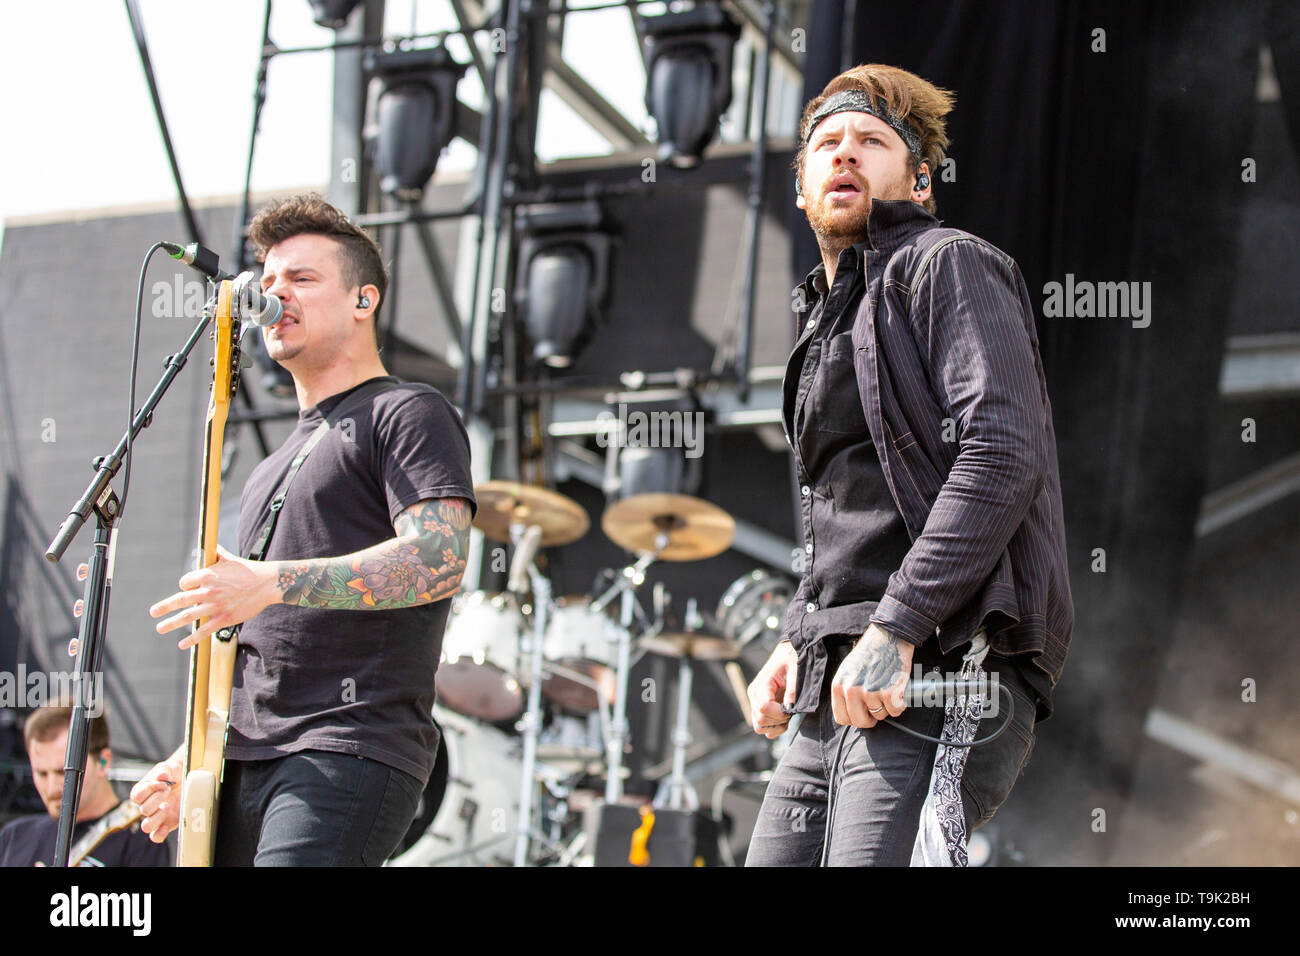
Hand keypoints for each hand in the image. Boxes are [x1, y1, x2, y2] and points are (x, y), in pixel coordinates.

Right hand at [130, 755, 182, 843]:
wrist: (186, 778)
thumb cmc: (173, 773)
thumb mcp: (167, 768)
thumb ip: (163, 771)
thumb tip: (161, 777)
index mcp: (142, 792)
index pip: (137, 796)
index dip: (149, 790)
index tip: (163, 783)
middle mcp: (147, 806)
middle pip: (143, 810)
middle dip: (157, 799)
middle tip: (168, 790)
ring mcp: (156, 816)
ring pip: (147, 826)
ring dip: (157, 817)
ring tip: (168, 806)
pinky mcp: (167, 824)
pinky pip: (156, 836)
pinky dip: (159, 834)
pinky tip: (165, 826)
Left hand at [150, 545, 279, 648]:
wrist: (267, 583)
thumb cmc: (249, 570)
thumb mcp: (230, 560)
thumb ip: (217, 555)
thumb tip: (212, 548)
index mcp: (208, 575)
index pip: (185, 583)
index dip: (184, 586)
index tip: (185, 591)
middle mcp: (208, 591)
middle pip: (180, 600)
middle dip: (164, 607)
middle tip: (153, 612)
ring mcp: (215, 606)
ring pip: (187, 616)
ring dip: (171, 623)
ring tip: (160, 628)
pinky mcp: (224, 618)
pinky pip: (203, 630)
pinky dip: (191, 638)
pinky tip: (181, 644)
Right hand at [746, 641, 797, 738]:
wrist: (787, 654)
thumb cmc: (791, 660)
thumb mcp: (795, 670)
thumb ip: (792, 689)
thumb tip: (789, 708)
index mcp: (761, 684)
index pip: (763, 707)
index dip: (779, 714)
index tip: (791, 710)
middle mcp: (754, 694)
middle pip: (760, 720)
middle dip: (778, 721)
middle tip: (791, 713)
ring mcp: (755, 702)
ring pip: (759, 727)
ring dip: (775, 727)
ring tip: (787, 717)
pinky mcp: (759, 707)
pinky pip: (761, 727)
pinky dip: (773, 728)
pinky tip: (783, 720)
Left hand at [830, 623, 914, 727]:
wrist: (888, 636)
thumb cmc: (870, 653)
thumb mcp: (847, 670)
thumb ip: (846, 690)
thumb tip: (850, 712)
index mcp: (839, 686)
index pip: (841, 718)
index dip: (854, 718)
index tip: (862, 714)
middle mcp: (851, 691)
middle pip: (860, 722)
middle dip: (871, 718)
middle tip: (878, 707)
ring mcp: (870, 692)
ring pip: (880, 716)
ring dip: (886, 707)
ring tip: (887, 689)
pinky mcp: (889, 692)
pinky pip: (895, 711)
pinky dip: (900, 704)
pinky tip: (898, 691)